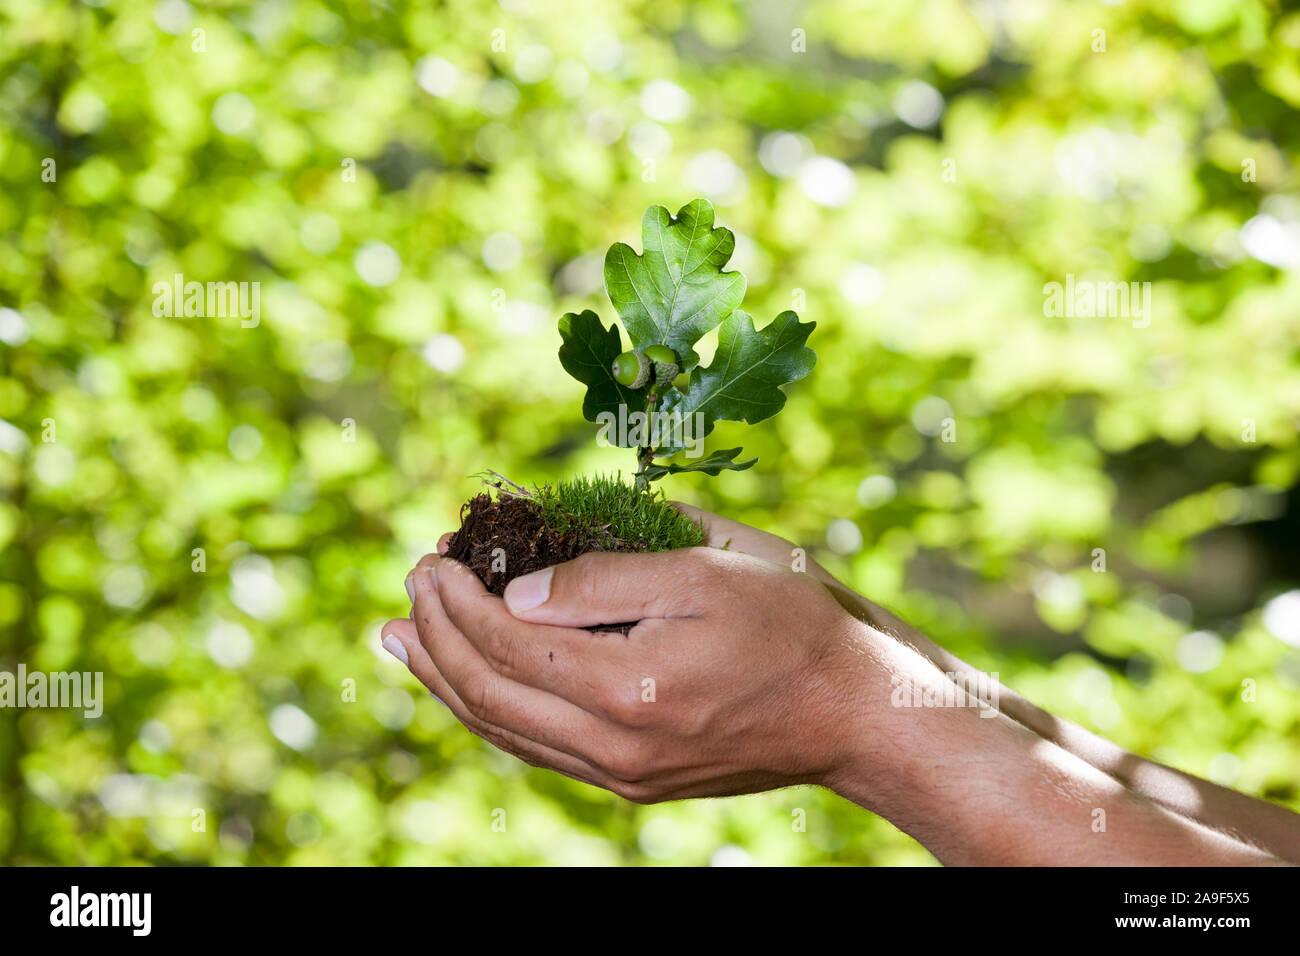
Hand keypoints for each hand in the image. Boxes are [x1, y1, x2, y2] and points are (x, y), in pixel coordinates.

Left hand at [380, 545, 869, 802]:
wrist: (853, 712)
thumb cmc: (790, 626)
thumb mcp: (703, 572)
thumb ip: (603, 579)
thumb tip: (516, 592)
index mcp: (626, 688)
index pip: (505, 641)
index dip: (454, 598)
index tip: (429, 556)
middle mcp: (613, 747)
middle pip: (486, 694)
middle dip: (433, 636)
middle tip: (407, 587)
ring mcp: (621, 775)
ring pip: (503, 730)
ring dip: (444, 680)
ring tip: (403, 642)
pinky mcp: (633, 783)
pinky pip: (537, 748)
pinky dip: (490, 711)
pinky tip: (470, 686)